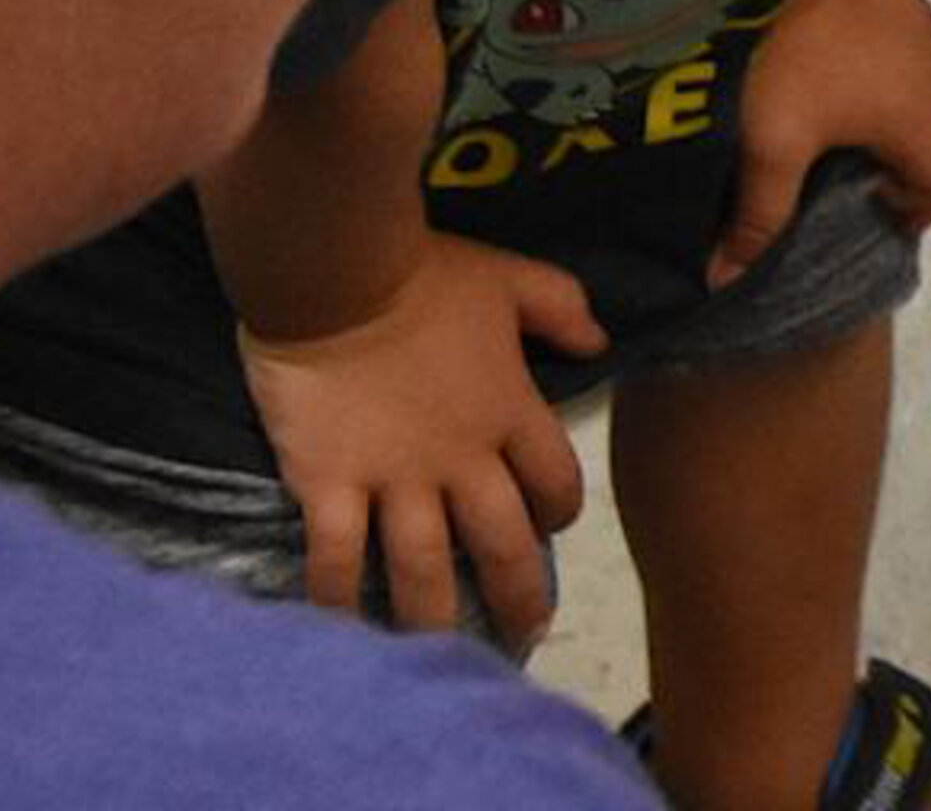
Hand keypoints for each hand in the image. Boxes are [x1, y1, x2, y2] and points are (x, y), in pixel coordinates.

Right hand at [232, 232, 604, 642]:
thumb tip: (601, 343)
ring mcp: (394, 479)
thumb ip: (561, 308)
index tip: (552, 527)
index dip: (560, 509)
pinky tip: (342, 633)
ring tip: (441, 655)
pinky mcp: (330, 486)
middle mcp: (460, 458)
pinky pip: (336, 560)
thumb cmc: (426, 274)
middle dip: (519, 596)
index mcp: (508, 410)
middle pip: (501, 544)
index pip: (555, 481)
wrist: (337, 274)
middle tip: (525, 636)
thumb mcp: (510, 278)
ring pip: (423, 570)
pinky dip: (337, 602)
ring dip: (435, 620)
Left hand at [708, 0, 930, 288]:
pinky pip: (917, 43)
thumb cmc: (782, 58)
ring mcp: (917, 24)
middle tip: (884, 183)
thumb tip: (727, 278)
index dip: (922, 206)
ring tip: (858, 128)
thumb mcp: (768, 149)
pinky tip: (844, 69)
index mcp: (917, 113)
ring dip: (918, 117)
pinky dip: (900, 72)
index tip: (877, 211)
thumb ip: (758, 219)